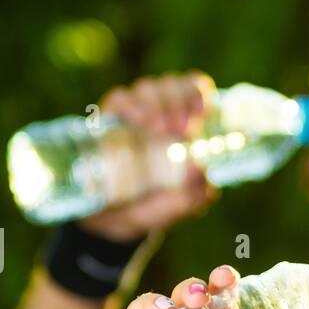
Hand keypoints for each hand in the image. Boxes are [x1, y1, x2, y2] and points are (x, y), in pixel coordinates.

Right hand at [78, 72, 220, 241]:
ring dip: (158, 103)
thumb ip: (189, 198)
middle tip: (181, 130)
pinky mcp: (107, 120)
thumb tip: (202, 171)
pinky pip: (119, 99)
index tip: (200, 114)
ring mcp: (133, 117)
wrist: (105, 223)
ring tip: (158, 129)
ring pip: (149, 88)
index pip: (195, 91)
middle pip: (173, 85)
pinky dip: (130, 105)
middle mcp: (160, 115)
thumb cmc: (146, 210)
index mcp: (183, 129)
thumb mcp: (170, 210)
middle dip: (180, 100)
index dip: (199, 94)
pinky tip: (137, 119)